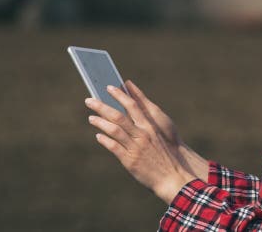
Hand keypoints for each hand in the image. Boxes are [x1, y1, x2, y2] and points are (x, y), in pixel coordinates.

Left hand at [85, 82, 195, 203]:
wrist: (172, 174)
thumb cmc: (165, 151)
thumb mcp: (159, 131)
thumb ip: (145, 117)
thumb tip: (134, 103)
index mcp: (149, 125)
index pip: (132, 105)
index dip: (120, 95)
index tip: (109, 87)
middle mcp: (142, 134)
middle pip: (118, 116)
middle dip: (102, 106)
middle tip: (89, 100)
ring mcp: (135, 147)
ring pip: (114, 130)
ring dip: (100, 122)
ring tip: (91, 118)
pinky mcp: (130, 161)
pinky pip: (114, 147)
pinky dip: (105, 140)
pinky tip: (98, 136)